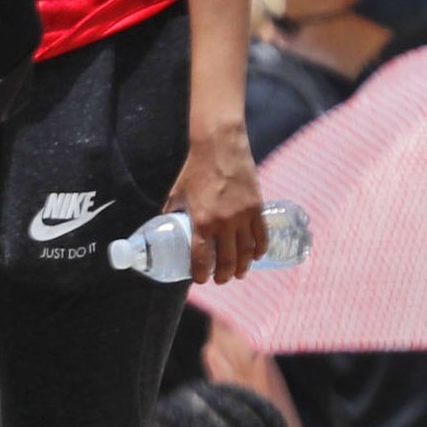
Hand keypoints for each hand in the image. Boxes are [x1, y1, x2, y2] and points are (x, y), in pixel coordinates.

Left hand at [168, 120, 265, 284]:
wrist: (219, 146)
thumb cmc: (194, 170)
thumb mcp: (177, 193)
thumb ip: (172, 212)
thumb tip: (166, 226)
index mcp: (201, 221)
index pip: (202, 258)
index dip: (201, 274)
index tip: (200, 280)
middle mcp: (224, 222)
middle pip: (228, 260)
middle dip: (223, 275)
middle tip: (220, 280)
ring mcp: (243, 216)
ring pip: (247, 252)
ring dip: (243, 267)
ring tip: (238, 274)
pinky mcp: (257, 207)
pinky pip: (261, 235)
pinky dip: (259, 249)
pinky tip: (256, 257)